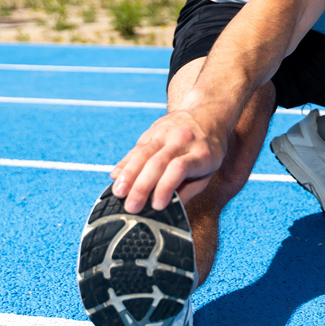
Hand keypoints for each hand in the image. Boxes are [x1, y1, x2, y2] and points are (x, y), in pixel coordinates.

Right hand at [109, 109, 225, 213]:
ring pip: (143, 153)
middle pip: (157, 163)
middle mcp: (182, 140)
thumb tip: (168, 212)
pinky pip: (137, 148)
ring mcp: (166, 133)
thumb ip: (188, 190)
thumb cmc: (207, 151)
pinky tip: (116, 176)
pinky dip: (125, 163)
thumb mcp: (207, 171)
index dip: (165, 187)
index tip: (156, 206)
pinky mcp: (153, 130)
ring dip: (128, 175)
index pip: (179, 169)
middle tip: (131, 206)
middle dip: (142, 187)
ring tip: (118, 193)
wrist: (208, 114)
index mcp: (201, 153)